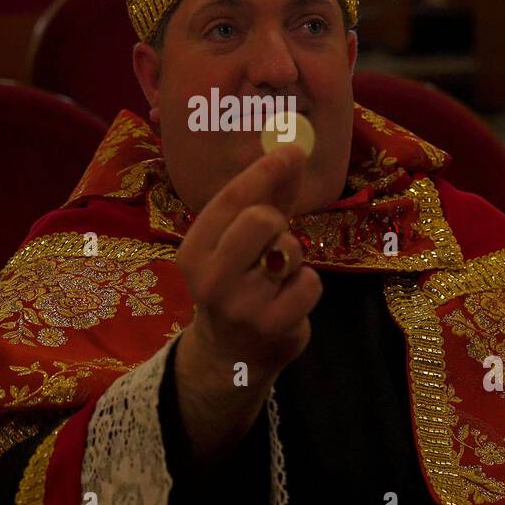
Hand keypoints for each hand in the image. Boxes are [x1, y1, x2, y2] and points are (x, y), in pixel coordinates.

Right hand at [174, 144, 321, 464]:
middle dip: (276, 222)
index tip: (292, 150)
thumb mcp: (238, 240)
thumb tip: (292, 150)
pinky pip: (310, 283)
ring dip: (293, 257)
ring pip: (289, 251)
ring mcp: (240, 305)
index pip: (229, 200)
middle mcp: (210, 278)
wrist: (232, 354)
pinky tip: (289, 297)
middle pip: (260, 220)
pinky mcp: (272, 326)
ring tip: (277, 275)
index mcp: (194, 251)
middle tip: (271, 240)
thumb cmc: (239, 281)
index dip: (263, 171)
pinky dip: (308, 285)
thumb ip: (264, 196)